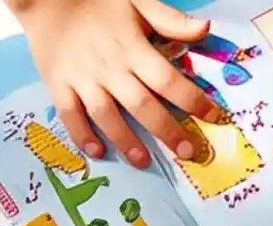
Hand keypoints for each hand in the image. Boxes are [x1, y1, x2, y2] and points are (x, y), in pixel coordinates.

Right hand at [8, 0, 227, 168]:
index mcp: (133, 49)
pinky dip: (81, 134)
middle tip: (188, 153)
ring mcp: (82, 79)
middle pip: (141, 105)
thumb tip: (205, 30)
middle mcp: (110, 68)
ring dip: (126, 140)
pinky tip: (97, 151)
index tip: (214, 116)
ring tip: (144, 162)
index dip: (192, 99)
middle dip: (167, 131)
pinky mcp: (58, 85)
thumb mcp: (137, 2)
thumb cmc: (98, 2)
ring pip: (106, 115)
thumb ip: (171, 20)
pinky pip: (70, 114)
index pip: (168, 80)